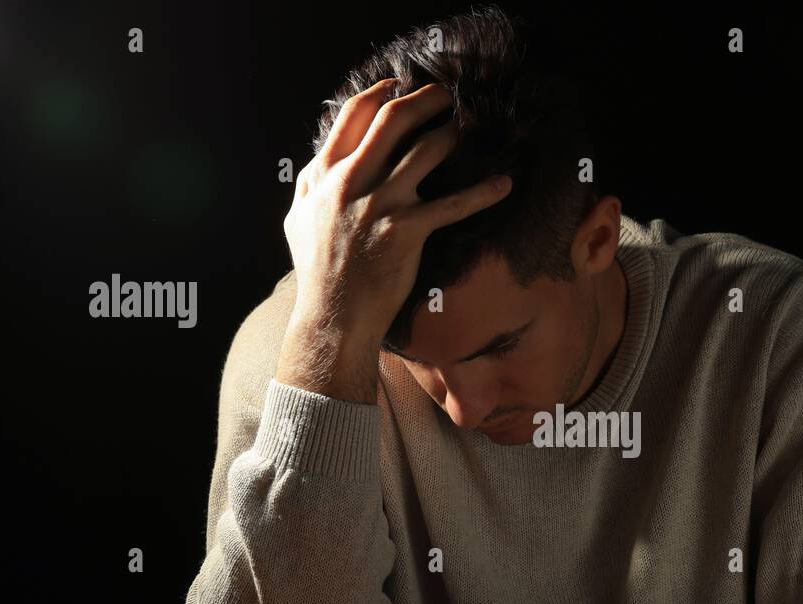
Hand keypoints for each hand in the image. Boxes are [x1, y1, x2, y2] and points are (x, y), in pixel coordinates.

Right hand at [275, 79, 513, 400]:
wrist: (333, 317)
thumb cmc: (318, 273)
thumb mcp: (298, 221)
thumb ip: (310, 187)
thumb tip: (321, 164)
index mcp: (323, 175)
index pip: (352, 116)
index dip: (380, 93)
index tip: (399, 86)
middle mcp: (350, 182)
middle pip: (392, 120)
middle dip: (423, 100)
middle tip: (445, 96)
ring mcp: (380, 205)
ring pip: (424, 151)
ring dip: (451, 134)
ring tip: (468, 129)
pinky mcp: (407, 231)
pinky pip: (453, 205)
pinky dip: (483, 193)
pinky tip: (504, 184)